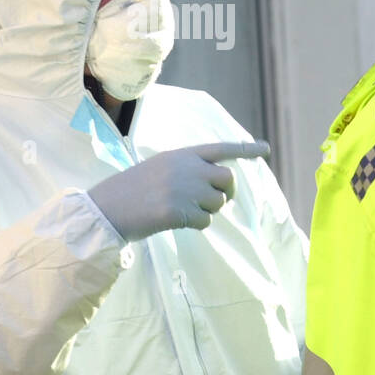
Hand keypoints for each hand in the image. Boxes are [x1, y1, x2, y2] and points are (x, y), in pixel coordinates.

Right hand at [87, 141, 270, 243]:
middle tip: (217, 201)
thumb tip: (219, 185)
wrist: (109, 207)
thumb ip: (189, 169)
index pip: (221, 148)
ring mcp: (184, 189)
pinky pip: (205, 222)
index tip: (266, 150)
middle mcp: (187, 167)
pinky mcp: (179, 211)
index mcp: (182, 154)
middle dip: (227, 193)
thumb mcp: (161, 167)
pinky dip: (195, 225)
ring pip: (218, 203)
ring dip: (207, 211)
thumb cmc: (134, 189)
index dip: (245, 150)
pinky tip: (174, 220)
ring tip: (181, 210)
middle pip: (228, 179)